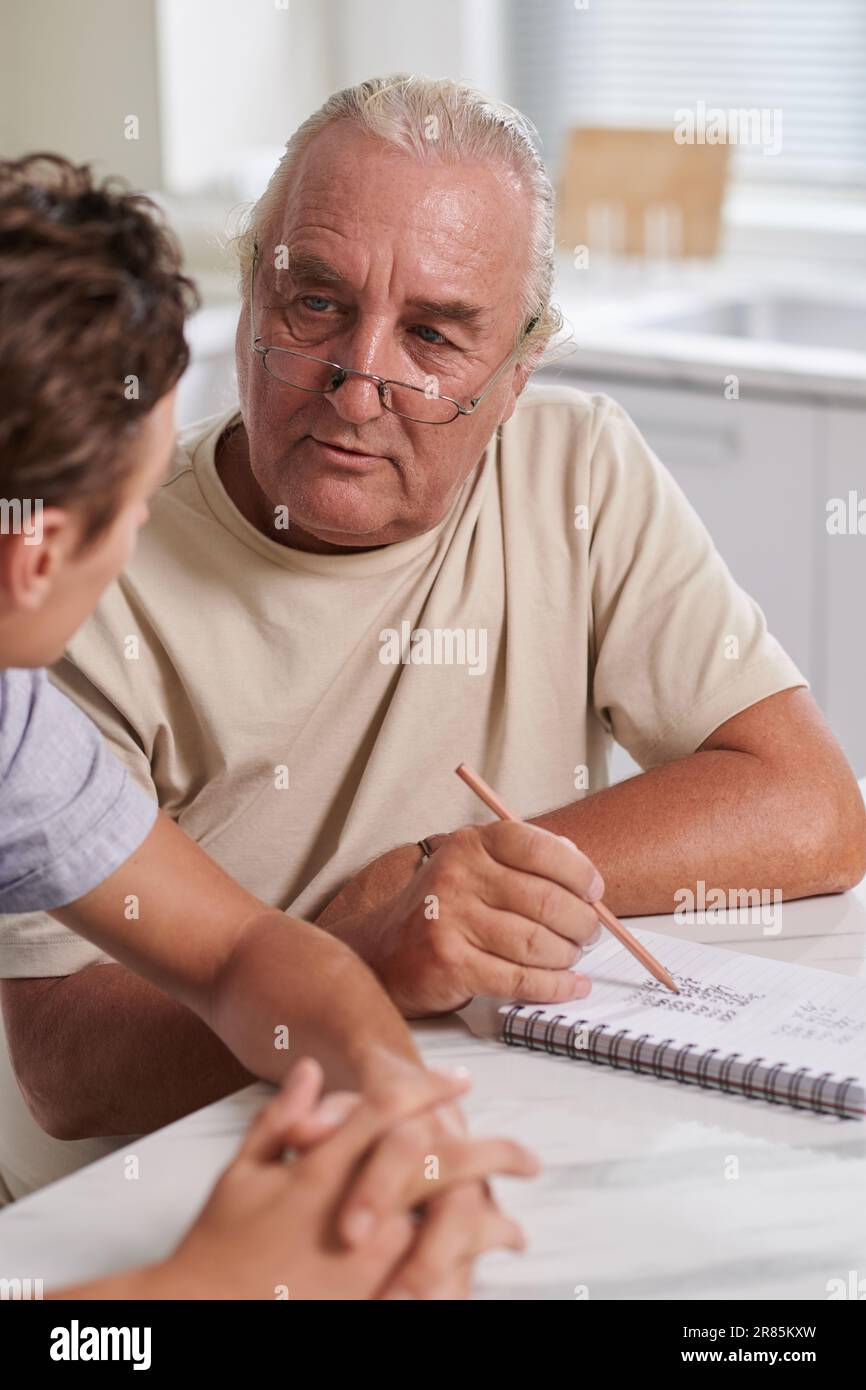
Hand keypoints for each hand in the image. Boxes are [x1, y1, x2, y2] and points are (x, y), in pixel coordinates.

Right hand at [150, 1056, 536, 1299]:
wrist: (202, 1308)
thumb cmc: (218, 1240)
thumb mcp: (242, 1170)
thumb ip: (281, 1117)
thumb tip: (313, 1070)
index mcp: (319, 1170)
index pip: (389, 1112)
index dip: (428, 1089)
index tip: (460, 1079)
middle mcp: (352, 1209)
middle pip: (439, 1165)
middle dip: (490, 1154)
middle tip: (526, 1155)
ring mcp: (367, 1261)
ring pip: (446, 1227)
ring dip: (489, 1219)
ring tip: (514, 1220)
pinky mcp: (372, 1302)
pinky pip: (431, 1283)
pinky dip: (462, 1274)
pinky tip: (478, 1276)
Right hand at [342, 822, 604, 1016]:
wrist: (383, 953)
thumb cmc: (444, 909)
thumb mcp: (473, 867)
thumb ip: (523, 860)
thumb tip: (582, 867)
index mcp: (470, 845)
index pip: (538, 848)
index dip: (578, 872)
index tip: (595, 891)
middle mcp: (458, 877)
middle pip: (546, 901)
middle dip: (582, 922)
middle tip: (590, 933)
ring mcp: (451, 922)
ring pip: (538, 944)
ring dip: (568, 956)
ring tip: (571, 957)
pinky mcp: (452, 965)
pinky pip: (522, 979)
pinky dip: (556, 986)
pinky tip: (570, 985)